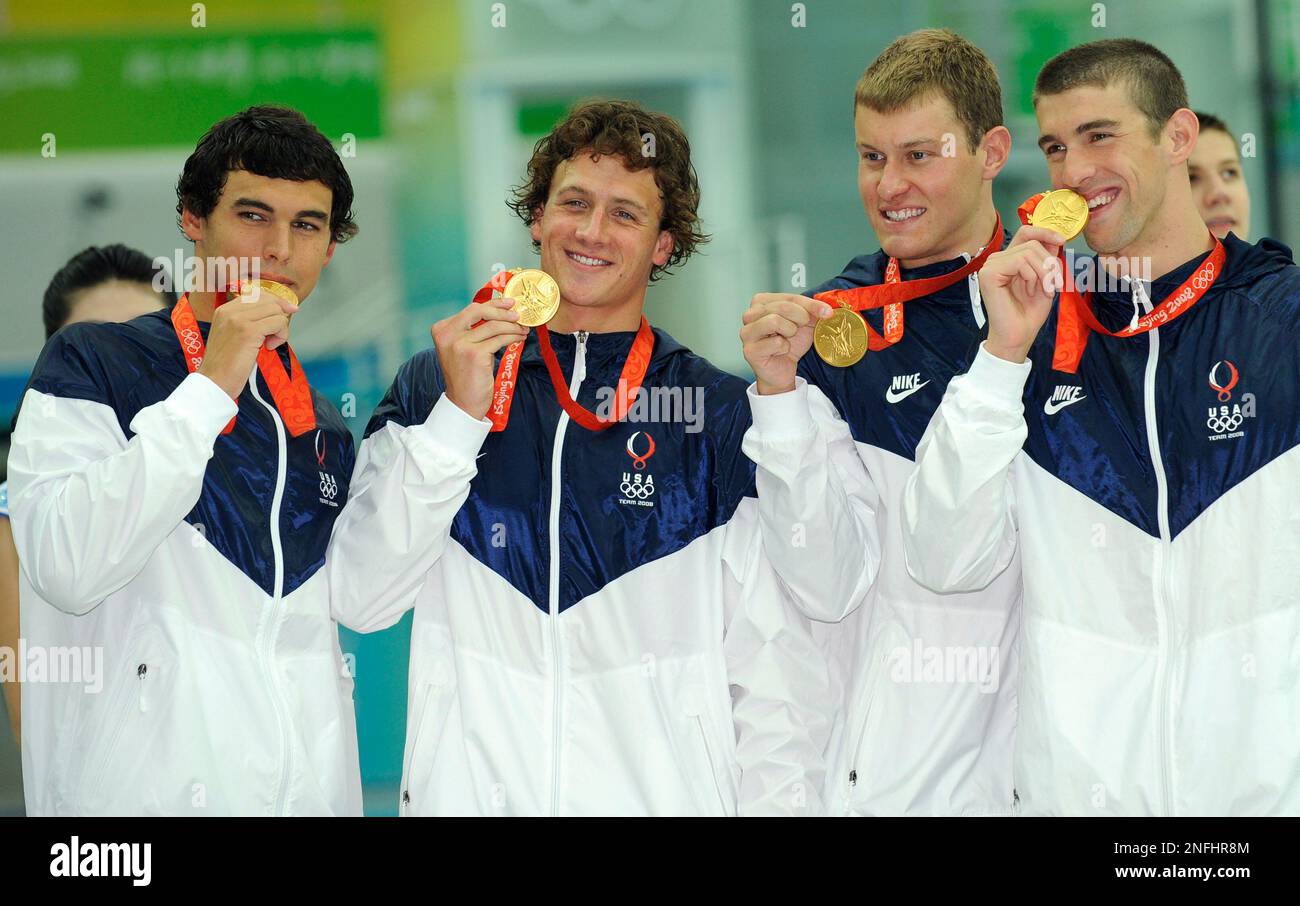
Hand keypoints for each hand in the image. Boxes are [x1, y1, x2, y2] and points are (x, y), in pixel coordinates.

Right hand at [198, 291, 299, 398]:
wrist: (214, 381)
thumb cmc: (227, 364)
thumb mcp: (234, 335)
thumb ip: (249, 320)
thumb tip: (281, 309)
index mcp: (224, 309)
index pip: (257, 294)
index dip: (275, 303)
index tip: (284, 314)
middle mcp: (230, 310)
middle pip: (269, 300)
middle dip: (279, 317)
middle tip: (274, 336)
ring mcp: (239, 319)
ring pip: (276, 311)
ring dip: (281, 329)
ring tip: (269, 343)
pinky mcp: (249, 331)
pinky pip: (278, 323)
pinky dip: (281, 336)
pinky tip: (268, 347)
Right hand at [432, 296, 528, 420]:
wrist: (463, 403)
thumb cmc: (466, 376)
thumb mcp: (463, 348)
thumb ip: (473, 331)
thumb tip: (499, 313)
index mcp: (442, 329)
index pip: (471, 309)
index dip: (492, 304)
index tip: (508, 303)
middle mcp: (448, 334)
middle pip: (479, 311)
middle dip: (502, 311)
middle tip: (518, 314)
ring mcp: (460, 344)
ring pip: (493, 326)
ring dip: (512, 326)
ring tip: (523, 329)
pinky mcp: (474, 354)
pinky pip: (500, 339)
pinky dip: (513, 337)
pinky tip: (519, 339)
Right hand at [740, 293, 831, 394]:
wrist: (783, 369)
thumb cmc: (790, 344)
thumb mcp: (805, 323)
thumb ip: (813, 312)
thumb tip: (827, 308)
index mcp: (761, 302)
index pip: (789, 297)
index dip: (811, 304)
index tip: (827, 312)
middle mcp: (750, 314)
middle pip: (783, 307)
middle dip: (800, 318)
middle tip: (802, 327)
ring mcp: (747, 332)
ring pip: (775, 321)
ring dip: (790, 331)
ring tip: (787, 338)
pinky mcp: (750, 350)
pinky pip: (775, 343)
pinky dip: (784, 348)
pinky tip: (780, 351)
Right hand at [979, 225, 1065, 363]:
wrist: (1018, 336)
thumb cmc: (1029, 313)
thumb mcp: (1046, 280)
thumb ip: (1047, 258)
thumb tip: (1055, 238)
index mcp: (1008, 260)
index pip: (1025, 233)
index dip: (1044, 232)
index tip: (1062, 241)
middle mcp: (997, 260)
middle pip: (1031, 243)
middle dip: (1050, 263)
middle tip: (1056, 284)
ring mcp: (990, 266)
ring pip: (1028, 251)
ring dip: (1045, 272)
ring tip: (1046, 290)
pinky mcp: (988, 274)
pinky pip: (1020, 262)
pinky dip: (1032, 276)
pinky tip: (1030, 291)